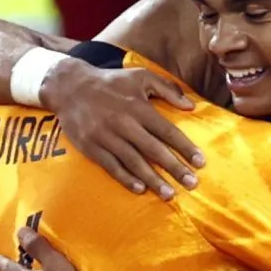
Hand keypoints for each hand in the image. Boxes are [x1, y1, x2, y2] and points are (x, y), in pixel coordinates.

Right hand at [42, 58, 202, 198]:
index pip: (167, 130)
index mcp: (138, 106)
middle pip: (154, 150)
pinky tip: (140, 189)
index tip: (200, 162)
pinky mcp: (91, 147)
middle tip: (192, 184)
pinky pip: (111, 166)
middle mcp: (124, 123)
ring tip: (170, 194)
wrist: (70, 87)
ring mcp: (106, 137)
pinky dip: (126, 178)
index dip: (184, 147)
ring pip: (134, 162)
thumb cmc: (110, 82)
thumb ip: (168, 88)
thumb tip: (191, 106)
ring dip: (153, 179)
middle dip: (175, 168)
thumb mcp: (140, 76)